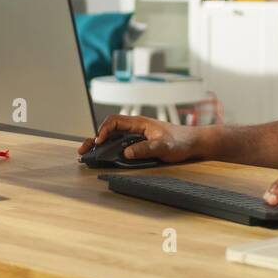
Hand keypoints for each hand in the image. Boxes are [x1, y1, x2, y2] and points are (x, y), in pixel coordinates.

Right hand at [77, 114, 202, 162]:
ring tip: (89, 153)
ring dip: (100, 144)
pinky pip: (121, 144)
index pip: (115, 121)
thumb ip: (145, 149)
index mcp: (140, 122)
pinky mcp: (140, 143)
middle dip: (95, 138)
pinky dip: (110, 149)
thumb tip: (126, 152)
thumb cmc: (181, 141)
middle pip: (110, 129)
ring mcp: (137, 135)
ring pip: (114, 137)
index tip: (99, 142)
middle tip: (84, 150)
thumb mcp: (163, 146)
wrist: (194, 143)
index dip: (104, 130)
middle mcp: (136, 127)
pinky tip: (104, 156)